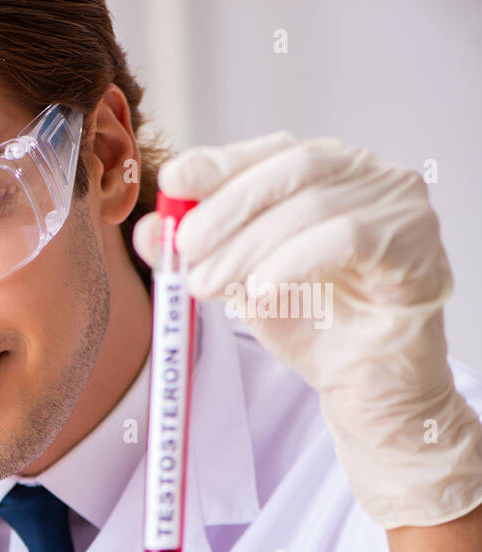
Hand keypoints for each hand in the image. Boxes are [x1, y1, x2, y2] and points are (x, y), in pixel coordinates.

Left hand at [133, 131, 481, 527]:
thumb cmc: (310, 324)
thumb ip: (197, 252)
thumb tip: (149, 228)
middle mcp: (367, 176)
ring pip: (313, 206)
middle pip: (289, 169)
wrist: (362, 385)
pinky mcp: (418, 245)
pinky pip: (349, 239)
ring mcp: (399, 205)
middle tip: (186, 251)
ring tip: (210, 285)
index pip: (269, 151)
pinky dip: (293, 262)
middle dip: (226, 210)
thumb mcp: (238, 282)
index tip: (173, 181)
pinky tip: (260, 293)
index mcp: (325, 171)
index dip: (218, 163)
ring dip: (250, 247)